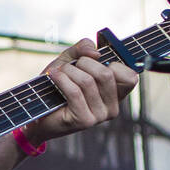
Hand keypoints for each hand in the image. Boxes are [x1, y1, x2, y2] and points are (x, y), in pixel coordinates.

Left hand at [20, 38, 138, 145]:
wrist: (37, 108)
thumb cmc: (58, 84)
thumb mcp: (71, 60)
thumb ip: (84, 49)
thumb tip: (96, 52)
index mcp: (116, 94)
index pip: (131, 77)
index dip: (113, 63)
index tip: (95, 60)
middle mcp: (112, 108)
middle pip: (107, 74)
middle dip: (84, 63)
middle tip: (71, 65)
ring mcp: (100, 116)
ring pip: (88, 82)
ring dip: (69, 71)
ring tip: (58, 71)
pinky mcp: (84, 121)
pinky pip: (75, 92)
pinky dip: (62, 79)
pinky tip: (53, 75)